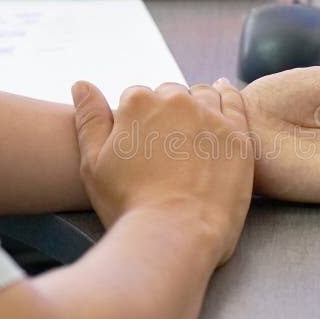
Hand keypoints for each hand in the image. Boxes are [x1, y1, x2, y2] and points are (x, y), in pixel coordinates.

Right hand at [71, 78, 253, 262]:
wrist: (175, 234)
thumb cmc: (129, 205)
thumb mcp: (94, 163)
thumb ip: (89, 119)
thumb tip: (81, 84)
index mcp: (138, 103)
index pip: (136, 96)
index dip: (136, 119)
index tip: (141, 142)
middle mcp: (176, 100)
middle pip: (170, 94)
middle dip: (167, 110)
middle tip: (166, 143)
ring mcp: (210, 116)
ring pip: (202, 95)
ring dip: (196, 103)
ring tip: (193, 126)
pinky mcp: (238, 134)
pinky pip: (234, 102)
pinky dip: (227, 95)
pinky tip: (223, 91)